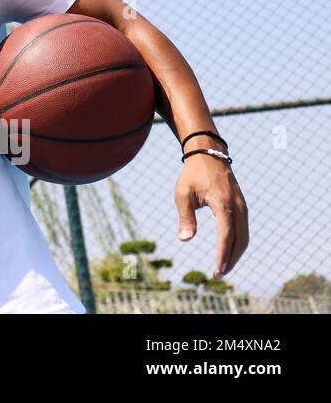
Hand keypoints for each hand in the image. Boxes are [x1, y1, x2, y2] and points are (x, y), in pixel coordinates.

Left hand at [175, 149, 248, 278]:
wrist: (209, 155)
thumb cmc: (193, 174)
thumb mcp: (183, 194)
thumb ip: (185, 217)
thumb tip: (185, 239)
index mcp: (223, 203)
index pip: (226, 235)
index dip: (223, 255)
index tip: (217, 270)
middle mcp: (238, 207)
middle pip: (240, 240)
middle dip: (231, 259)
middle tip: (219, 274)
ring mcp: (243, 207)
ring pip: (245, 236)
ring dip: (236, 254)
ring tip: (223, 268)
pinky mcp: (242, 207)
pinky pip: (244, 230)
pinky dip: (238, 244)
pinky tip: (229, 252)